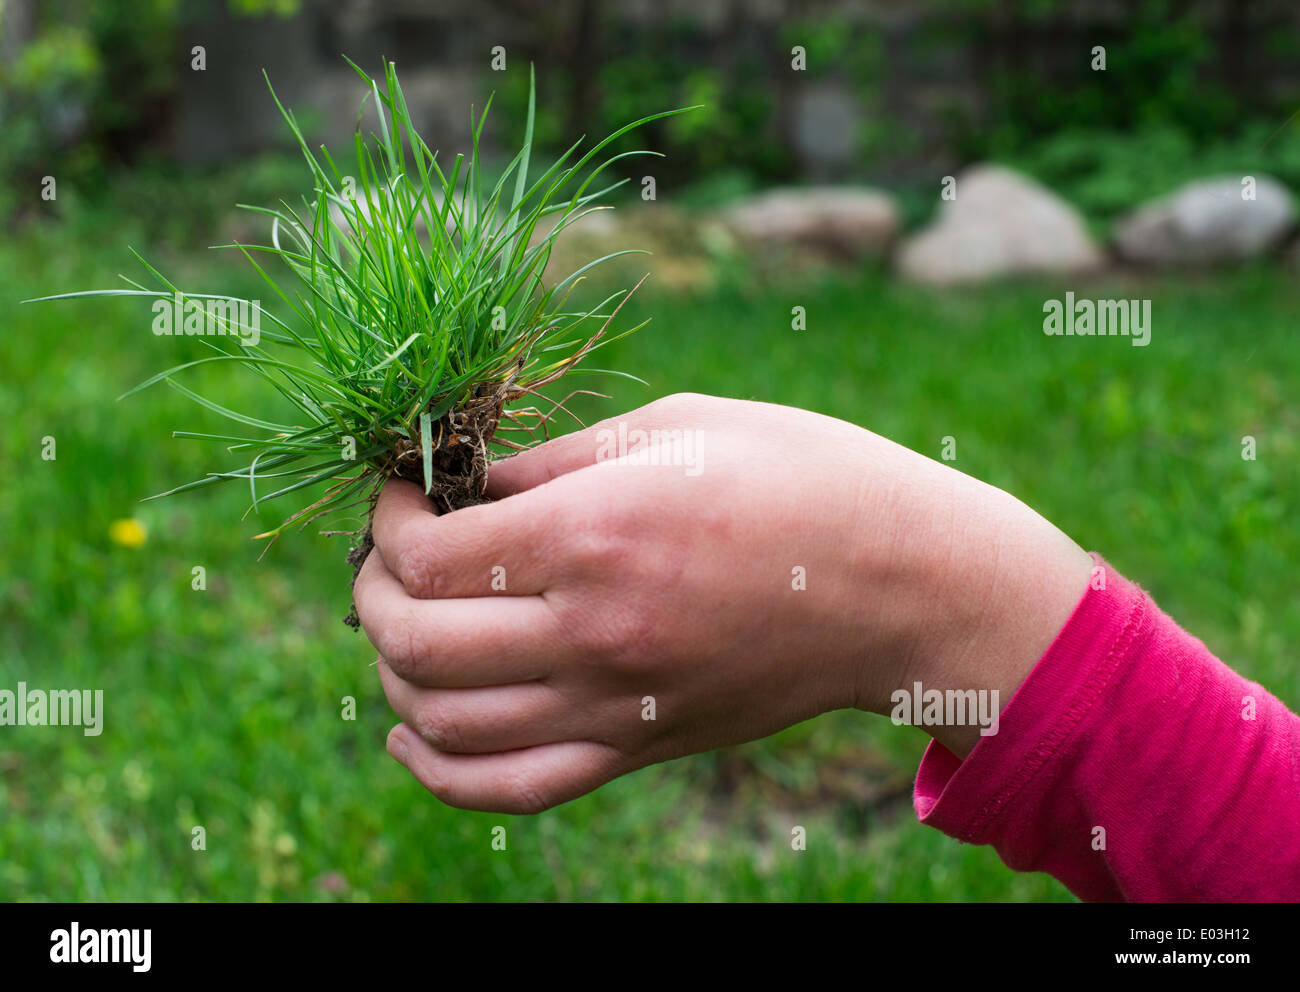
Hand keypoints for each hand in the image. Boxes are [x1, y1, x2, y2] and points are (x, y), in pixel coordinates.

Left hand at [354, 393, 1091, 811]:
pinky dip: (438, 771)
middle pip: (413, 642)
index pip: (427, 558)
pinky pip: (511, 789)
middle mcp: (593, 632)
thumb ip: (556, 460)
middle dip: (371, 592)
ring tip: (405, 620)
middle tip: (389, 552)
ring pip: (443, 722)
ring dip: (392, 670)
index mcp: (597, 534)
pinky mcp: (640, 746)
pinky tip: (411, 731)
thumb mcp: (678, 427)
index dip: (389, 520)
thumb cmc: (803, 478)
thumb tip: (466, 483)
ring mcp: (616, 704)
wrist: (903, 585)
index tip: (406, 490)